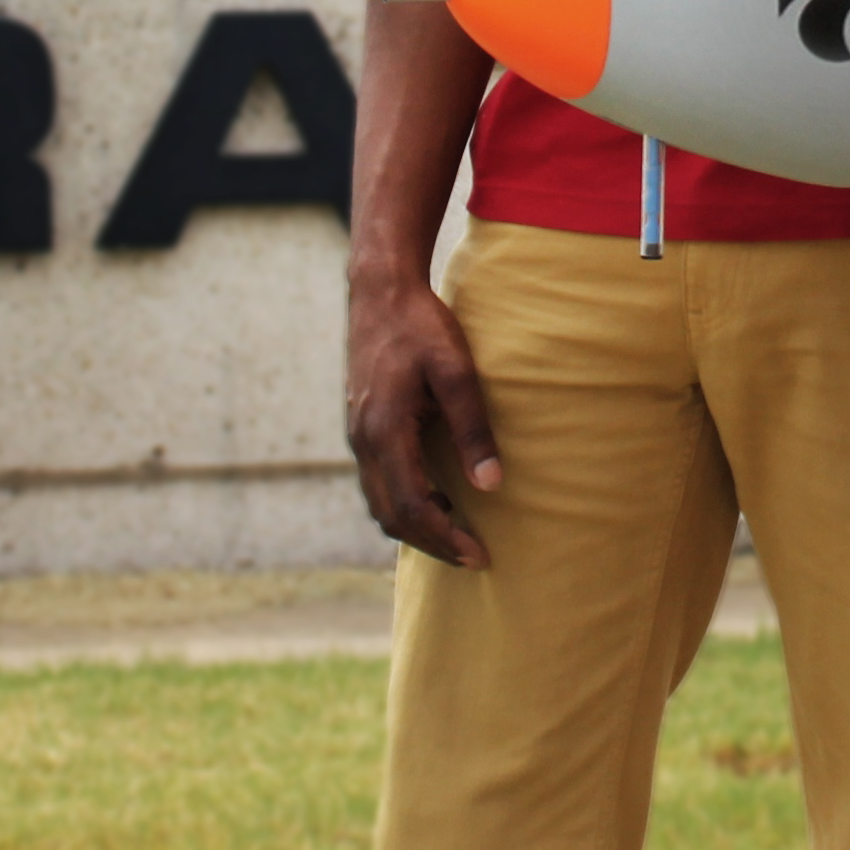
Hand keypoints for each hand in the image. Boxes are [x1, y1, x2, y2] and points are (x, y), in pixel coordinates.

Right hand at [345, 275, 502, 568]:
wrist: (380, 292)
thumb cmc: (422, 327)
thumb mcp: (456, 372)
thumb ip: (473, 428)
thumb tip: (491, 485)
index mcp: (384, 432)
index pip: (412, 508)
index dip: (445, 538)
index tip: (480, 555)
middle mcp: (363, 441)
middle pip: (391, 516)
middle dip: (432, 542)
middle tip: (474, 556)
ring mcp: (357, 436)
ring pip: (379, 503)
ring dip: (416, 527)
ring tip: (458, 535)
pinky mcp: (361, 427)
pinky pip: (377, 483)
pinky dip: (403, 503)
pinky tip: (437, 498)